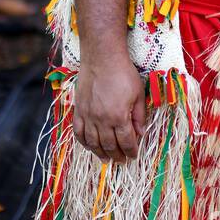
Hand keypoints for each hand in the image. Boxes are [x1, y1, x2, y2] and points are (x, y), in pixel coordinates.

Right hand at [73, 49, 146, 164]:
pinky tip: (90, 146)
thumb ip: (138, 116)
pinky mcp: (78, 110)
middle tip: (122, 161)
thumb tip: (141, 133)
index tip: (133, 156)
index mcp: (118, 117)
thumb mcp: (138, 94)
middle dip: (117, 156)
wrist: (101, 58)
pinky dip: (84, 142)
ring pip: (93, 142)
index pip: (126, 142)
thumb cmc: (123, 73)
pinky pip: (78, 132)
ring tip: (106, 160)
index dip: (131, 151)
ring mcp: (88, 116)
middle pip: (109, 145)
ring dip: (100, 153)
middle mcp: (101, 120)